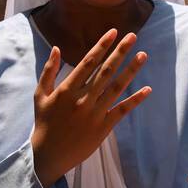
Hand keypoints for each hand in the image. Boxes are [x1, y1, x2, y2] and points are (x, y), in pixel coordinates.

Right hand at [31, 30, 149, 187]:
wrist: (48, 155)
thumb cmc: (44, 122)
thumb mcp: (40, 95)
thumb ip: (48, 71)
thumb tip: (56, 48)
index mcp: (67, 89)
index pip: (88, 62)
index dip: (102, 46)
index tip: (113, 32)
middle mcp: (82, 99)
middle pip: (105, 71)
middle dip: (120, 52)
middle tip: (133, 36)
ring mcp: (94, 114)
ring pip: (116, 88)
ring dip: (131, 70)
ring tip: (143, 55)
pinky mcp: (103, 128)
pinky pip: (121, 111)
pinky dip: (135, 100)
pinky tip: (147, 89)